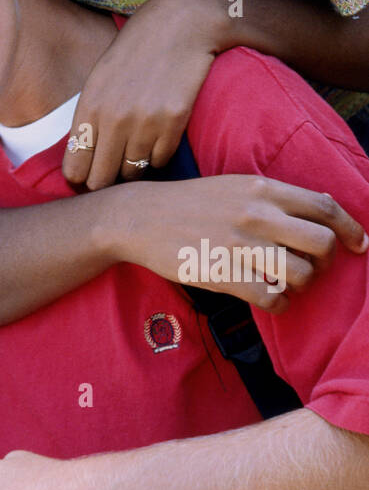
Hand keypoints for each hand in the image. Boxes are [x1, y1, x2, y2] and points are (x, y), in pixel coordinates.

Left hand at [63, 0, 223, 189]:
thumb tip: (83, 159)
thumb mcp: (100, 78)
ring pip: (133, 174)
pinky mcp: (173, 122)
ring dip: (133, 168)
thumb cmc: (137, 50)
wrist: (181, 24)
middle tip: (112, 172)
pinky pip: (160, 160)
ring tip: (136, 151)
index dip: (80, 178)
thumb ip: (90, 117)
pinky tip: (158, 137)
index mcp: (89, 106)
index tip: (88, 176)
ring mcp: (144, 122)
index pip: (74, 168)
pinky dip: (158, 155)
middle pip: (101, 180)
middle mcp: (113, 118)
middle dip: (104, 181)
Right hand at [115, 174, 368, 312]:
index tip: (358, 245)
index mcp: (262, 188)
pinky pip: (270, 297)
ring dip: (300, 285)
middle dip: (324, 261)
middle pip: (320, 243)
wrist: (141, 217)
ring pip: (300, 273)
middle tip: (311, 267)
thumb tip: (321, 211)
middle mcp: (256, 213)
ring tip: (286, 284)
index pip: (324, 207)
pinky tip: (269, 299)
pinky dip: (278, 304)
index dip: (350, 228)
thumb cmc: (191, 202)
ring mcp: (239, 244)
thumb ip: (275, 197)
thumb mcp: (236, 185)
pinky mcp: (221, 273)